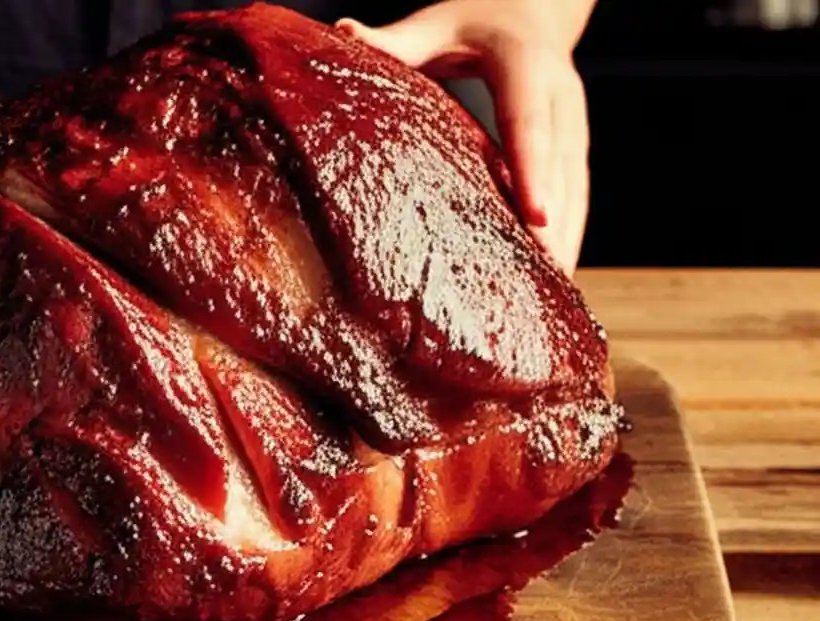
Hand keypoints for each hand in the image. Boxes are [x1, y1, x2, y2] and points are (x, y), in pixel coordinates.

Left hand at [337, 0, 595, 273]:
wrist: (533, 7)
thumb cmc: (474, 18)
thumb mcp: (437, 23)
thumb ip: (398, 39)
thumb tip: (345, 30)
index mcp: (526, 63)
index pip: (529, 120)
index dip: (533, 168)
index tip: (535, 216)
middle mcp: (561, 94)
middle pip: (562, 164)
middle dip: (558, 218)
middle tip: (549, 271)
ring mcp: (575, 121)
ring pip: (577, 183)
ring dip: (569, 235)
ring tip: (557, 288)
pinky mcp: (576, 144)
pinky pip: (577, 191)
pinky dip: (569, 231)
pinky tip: (557, 271)